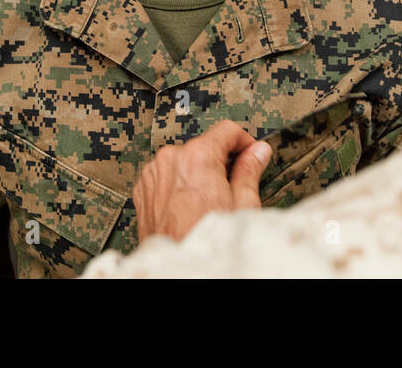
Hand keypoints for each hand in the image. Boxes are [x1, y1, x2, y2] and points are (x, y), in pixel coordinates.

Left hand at [133, 120, 272, 241]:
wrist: (179, 270)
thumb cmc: (208, 241)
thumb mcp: (242, 205)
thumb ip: (249, 171)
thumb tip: (258, 152)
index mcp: (198, 156)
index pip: (226, 130)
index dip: (244, 141)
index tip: (251, 153)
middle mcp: (171, 159)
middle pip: (203, 146)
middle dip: (220, 161)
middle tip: (233, 185)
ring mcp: (153, 174)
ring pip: (183, 160)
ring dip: (197, 172)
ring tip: (209, 201)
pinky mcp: (143, 190)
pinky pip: (165, 176)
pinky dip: (178, 184)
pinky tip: (189, 205)